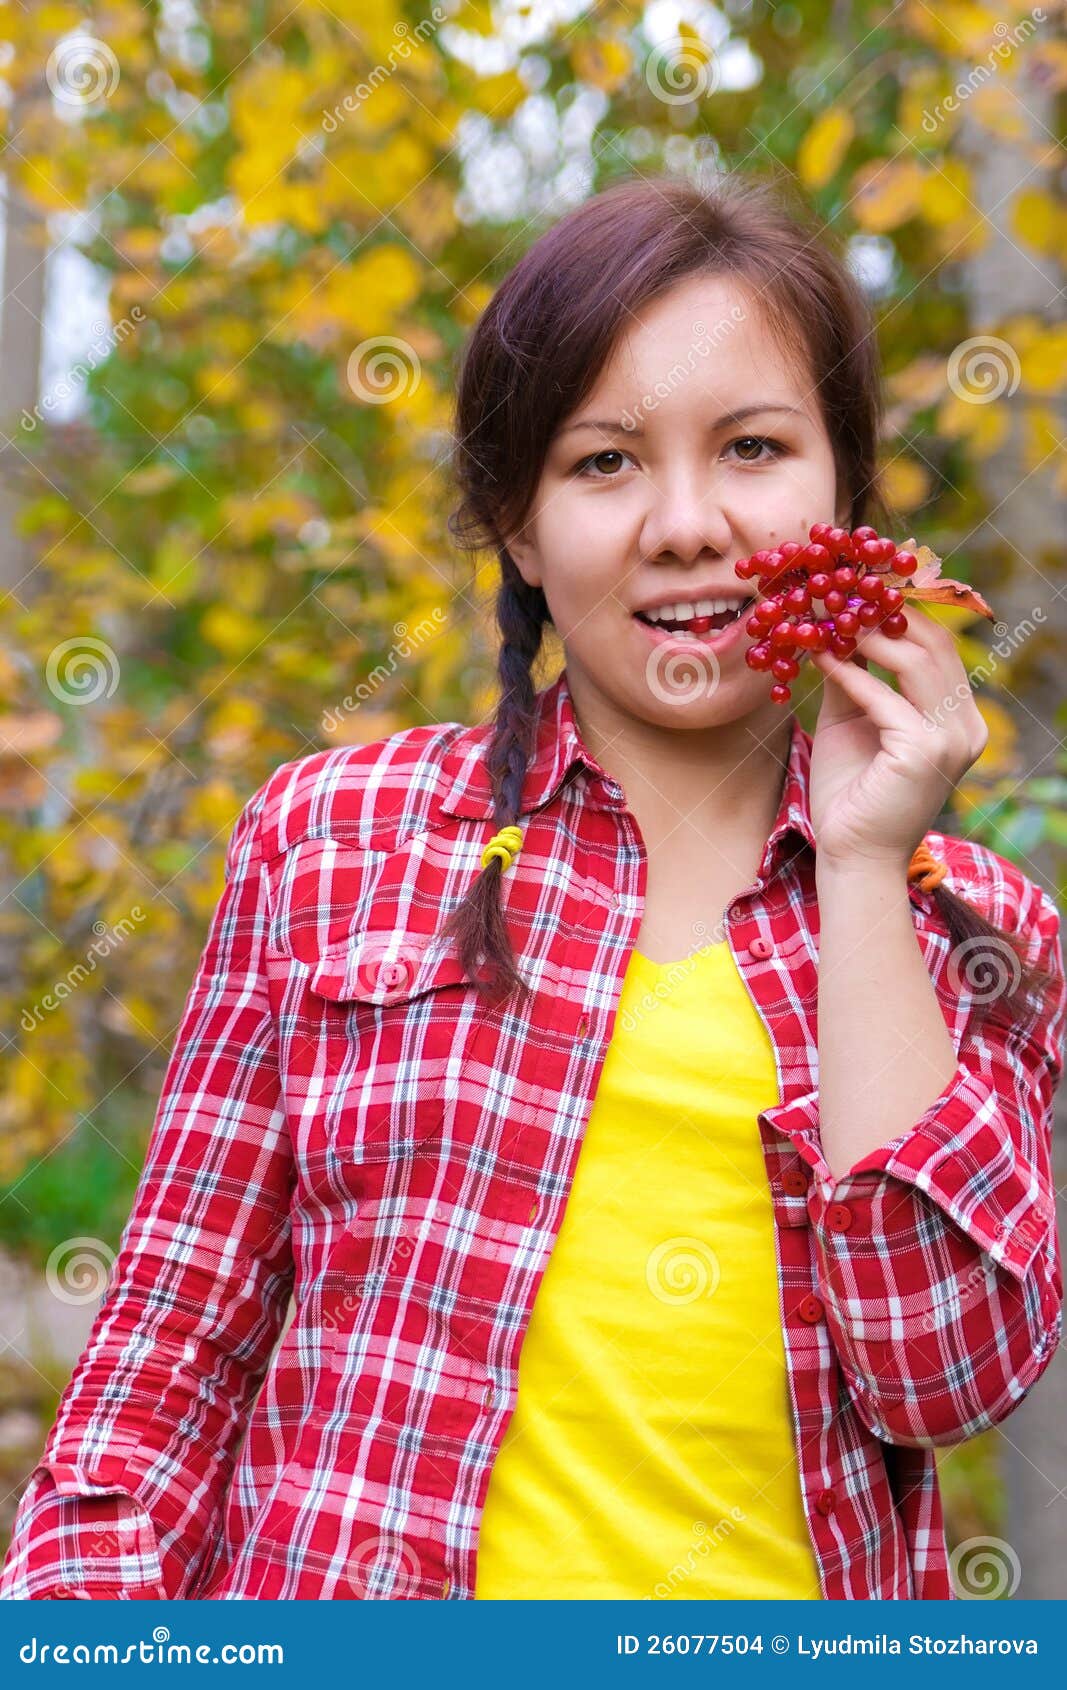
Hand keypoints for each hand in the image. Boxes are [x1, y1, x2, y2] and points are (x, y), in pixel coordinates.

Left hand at [806, 605, 988, 872]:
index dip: (899, 611)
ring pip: (916, 662)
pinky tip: (818, 657)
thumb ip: (854, 676)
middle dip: (886, 612)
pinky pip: (884, 697)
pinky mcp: (925, 752)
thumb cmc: (851, 793)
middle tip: (840, 590)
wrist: (852, 855)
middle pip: (934, 645)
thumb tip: (834, 624)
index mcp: (958, 718)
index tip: (856, 587)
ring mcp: (953, 739)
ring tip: (827, 616)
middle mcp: (967, 726)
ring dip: (867, 633)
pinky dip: (849, 673)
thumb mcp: (852, 721)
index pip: (938, 647)